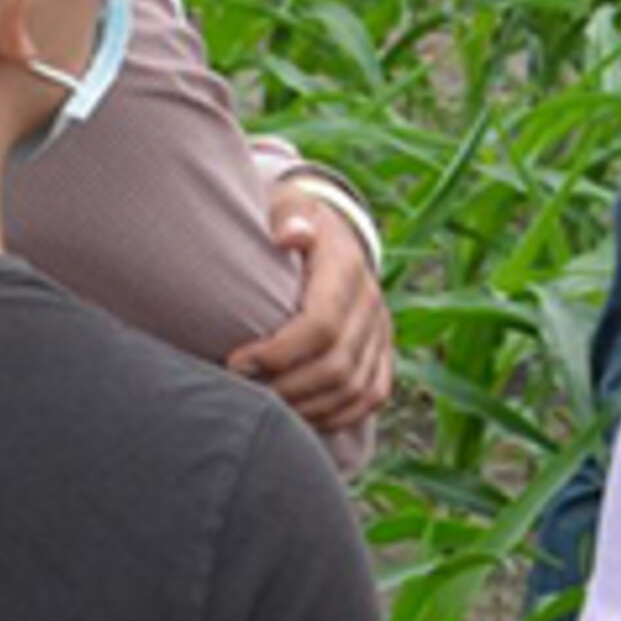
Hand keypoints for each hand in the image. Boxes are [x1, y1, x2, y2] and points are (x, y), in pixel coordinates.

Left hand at [229, 186, 396, 440]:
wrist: (329, 231)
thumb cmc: (292, 222)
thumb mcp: (287, 205)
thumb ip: (287, 217)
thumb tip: (290, 236)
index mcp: (347, 268)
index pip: (322, 325)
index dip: (279, 353)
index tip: (236, 361)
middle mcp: (372, 303)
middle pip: (336, 367)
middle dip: (284, 387)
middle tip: (242, 390)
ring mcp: (382, 331)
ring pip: (354, 390)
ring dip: (306, 406)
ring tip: (263, 404)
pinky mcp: (384, 353)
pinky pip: (371, 397)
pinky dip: (336, 415)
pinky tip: (298, 415)